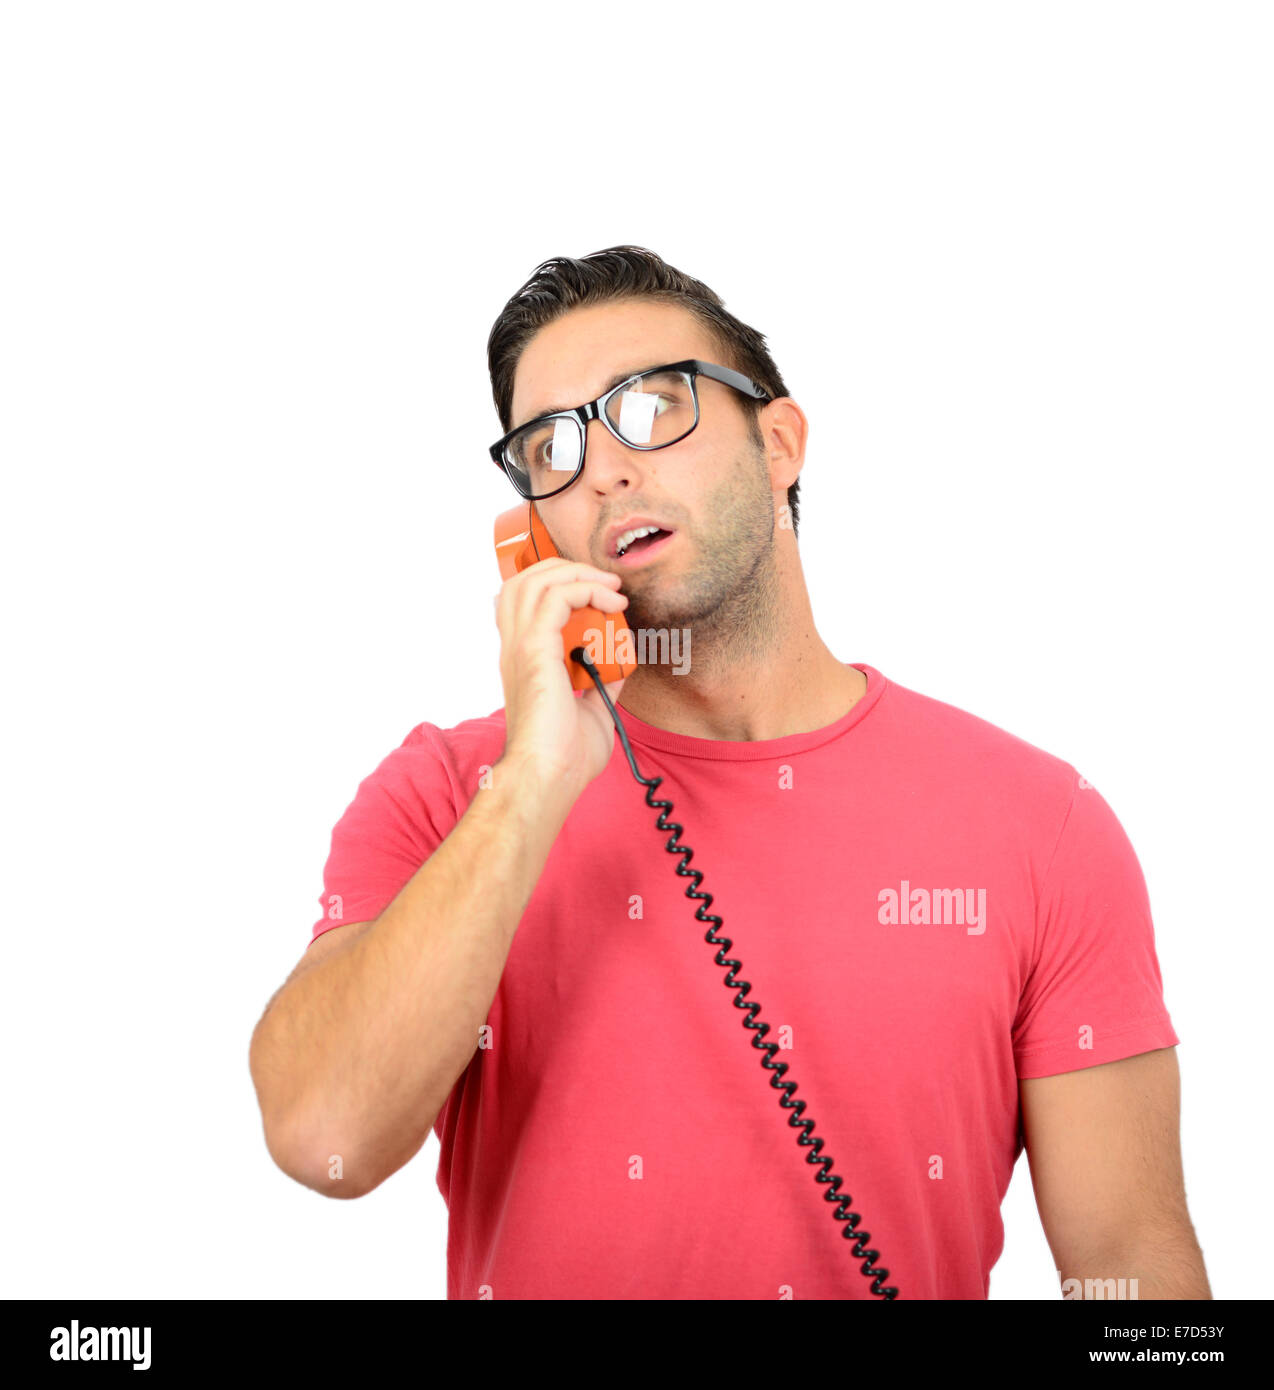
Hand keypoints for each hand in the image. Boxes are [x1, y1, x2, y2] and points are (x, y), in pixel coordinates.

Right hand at [494, 556, 628, 800]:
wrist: (550, 777)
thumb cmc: (566, 756)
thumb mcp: (593, 710)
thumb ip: (601, 682)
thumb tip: (619, 663)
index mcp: (524, 661)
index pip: (525, 601)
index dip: (559, 584)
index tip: (602, 595)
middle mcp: (516, 648)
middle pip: (525, 580)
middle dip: (568, 569)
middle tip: (605, 582)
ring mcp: (521, 647)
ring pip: (536, 580)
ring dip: (579, 574)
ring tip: (611, 587)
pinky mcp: (534, 650)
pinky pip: (556, 598)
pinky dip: (586, 590)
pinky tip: (613, 604)